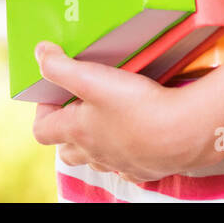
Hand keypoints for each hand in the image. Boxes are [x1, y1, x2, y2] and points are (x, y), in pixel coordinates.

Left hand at [30, 42, 218, 183]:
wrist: (183, 133)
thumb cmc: (137, 105)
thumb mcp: (94, 78)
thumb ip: (62, 65)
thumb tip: (40, 53)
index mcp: (77, 132)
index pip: (42, 130)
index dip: (42, 111)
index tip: (54, 94)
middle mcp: (94, 153)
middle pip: (66, 151)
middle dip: (66, 132)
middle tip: (79, 107)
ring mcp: (119, 164)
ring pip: (96, 160)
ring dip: (95, 143)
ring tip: (107, 120)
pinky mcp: (144, 169)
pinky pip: (126, 166)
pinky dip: (124, 153)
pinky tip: (136, 136)